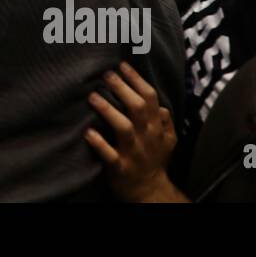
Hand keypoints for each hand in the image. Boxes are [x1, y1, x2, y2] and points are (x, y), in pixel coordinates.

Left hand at [84, 61, 185, 201]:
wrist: (150, 191)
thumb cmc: (155, 159)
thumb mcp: (168, 139)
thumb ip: (165, 119)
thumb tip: (159, 103)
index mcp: (157, 127)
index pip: (150, 98)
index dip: (136, 80)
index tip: (121, 65)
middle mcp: (147, 137)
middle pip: (138, 108)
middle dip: (122, 89)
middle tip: (105, 74)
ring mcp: (133, 152)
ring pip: (124, 128)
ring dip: (108, 111)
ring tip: (92, 97)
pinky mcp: (120, 167)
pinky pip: (110, 155)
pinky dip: (99, 143)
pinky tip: (88, 132)